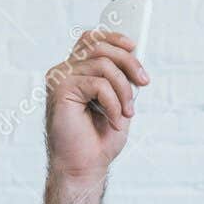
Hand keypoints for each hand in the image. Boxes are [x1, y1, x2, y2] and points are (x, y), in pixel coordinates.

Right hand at [43, 28, 149, 183]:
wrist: (84, 166)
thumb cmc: (98, 139)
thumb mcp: (118, 101)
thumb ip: (120, 77)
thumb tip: (134, 55)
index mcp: (75, 71)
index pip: (91, 38)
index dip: (114, 37)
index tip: (134, 47)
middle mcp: (64, 72)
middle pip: (99, 46)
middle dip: (128, 62)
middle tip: (143, 82)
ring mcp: (60, 79)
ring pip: (103, 64)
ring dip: (123, 89)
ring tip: (127, 112)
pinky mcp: (60, 90)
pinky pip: (98, 84)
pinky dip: (113, 103)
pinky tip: (114, 120)